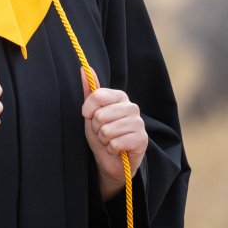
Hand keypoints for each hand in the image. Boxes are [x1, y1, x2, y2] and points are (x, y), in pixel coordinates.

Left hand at [81, 67, 147, 200]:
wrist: (111, 159)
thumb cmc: (101, 133)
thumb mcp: (91, 112)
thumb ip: (89, 91)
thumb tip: (84, 68)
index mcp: (120, 96)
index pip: (97, 95)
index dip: (88, 109)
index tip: (88, 116)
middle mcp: (132, 107)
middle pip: (101, 115)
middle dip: (96, 128)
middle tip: (103, 132)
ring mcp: (139, 123)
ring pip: (107, 130)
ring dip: (103, 140)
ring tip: (109, 140)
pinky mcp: (142, 140)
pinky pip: (116, 143)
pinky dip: (111, 149)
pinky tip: (117, 149)